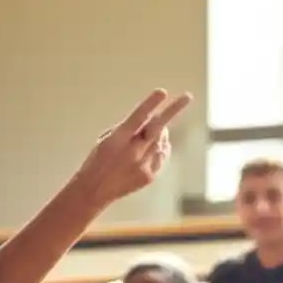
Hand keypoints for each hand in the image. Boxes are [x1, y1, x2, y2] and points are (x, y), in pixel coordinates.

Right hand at [73, 89, 192, 207]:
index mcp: (117, 139)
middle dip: (173, 110)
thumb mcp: (108, 138)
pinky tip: (147, 151)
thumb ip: (130, 128)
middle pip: (157, 127)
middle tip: (187, 96)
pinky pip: (162, 155)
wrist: (95, 190)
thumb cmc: (100, 159)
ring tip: (144, 138)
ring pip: (162, 140)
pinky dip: (159, 148)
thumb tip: (156, 122)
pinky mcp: (150, 176)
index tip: (162, 92)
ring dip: (159, 132)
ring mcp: (143, 165)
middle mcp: (132, 152)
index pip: (137, 117)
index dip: (150, 104)